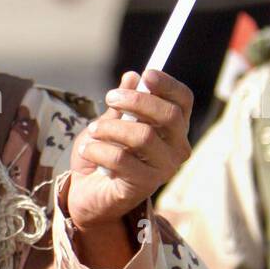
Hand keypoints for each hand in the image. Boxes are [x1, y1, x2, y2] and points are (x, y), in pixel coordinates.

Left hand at [67, 69, 192, 229]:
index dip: (168, 85)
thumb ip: (122, 104)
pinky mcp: (143, 186)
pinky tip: (89, 151)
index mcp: (172, 129)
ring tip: (93, 131)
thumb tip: (132, 77)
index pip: (183, 102)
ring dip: (111, 128)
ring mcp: (163, 169)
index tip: (146, 74)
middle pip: (168, 116)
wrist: (86, 194)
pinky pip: (121, 159)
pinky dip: (99, 150)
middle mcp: (176, 149)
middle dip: (136, 101)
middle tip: (110, 97)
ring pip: (143, 136)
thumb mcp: (109, 123)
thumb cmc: (102, 156)